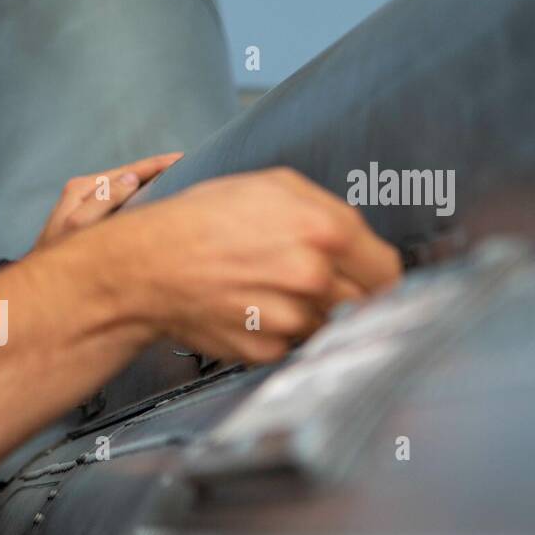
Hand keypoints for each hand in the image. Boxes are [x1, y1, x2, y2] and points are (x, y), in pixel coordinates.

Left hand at [34, 152, 182, 248]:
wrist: (38, 288)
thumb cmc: (56, 259)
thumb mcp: (78, 226)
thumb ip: (103, 201)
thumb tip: (131, 178)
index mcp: (82, 189)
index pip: (128, 171)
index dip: (157, 164)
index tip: (183, 158)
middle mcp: (84, 193)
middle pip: (130, 176)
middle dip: (158, 172)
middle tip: (190, 166)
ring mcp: (86, 206)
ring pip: (127, 190)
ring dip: (151, 185)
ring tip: (179, 180)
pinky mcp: (91, 221)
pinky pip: (123, 205)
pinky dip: (141, 201)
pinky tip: (156, 205)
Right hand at [101, 166, 401, 362]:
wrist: (147, 265)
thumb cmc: (202, 220)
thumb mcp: (272, 186)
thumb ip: (328, 212)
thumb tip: (359, 244)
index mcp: (325, 231)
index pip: (387, 271)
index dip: (375, 273)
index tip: (366, 277)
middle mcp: (313, 278)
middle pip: (363, 304)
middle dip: (344, 294)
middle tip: (309, 282)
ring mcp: (289, 318)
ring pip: (326, 326)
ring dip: (310, 315)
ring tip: (271, 291)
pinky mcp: (264, 348)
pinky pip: (291, 345)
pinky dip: (278, 333)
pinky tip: (250, 308)